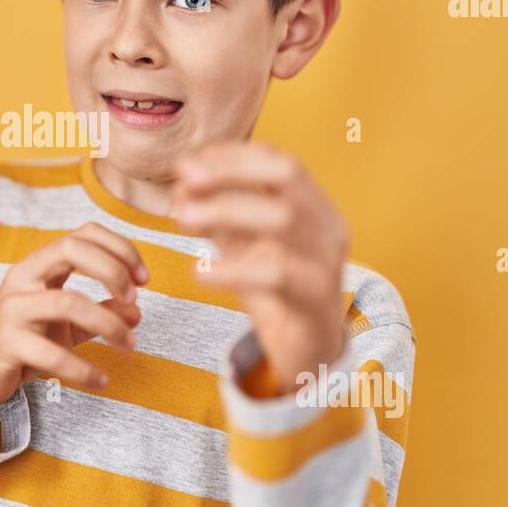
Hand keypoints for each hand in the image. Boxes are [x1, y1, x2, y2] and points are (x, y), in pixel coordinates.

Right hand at [0, 222, 147, 415]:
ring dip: (108, 322)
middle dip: (113, 270)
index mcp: (38, 265)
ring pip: (67, 302)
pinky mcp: (7, 343)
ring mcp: (13, 309)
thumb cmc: (23, 339)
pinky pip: (52, 353)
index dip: (120, 248)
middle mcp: (23, 278)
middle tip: (136, 298)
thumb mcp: (65, 322)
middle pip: (72, 249)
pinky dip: (83, 368)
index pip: (83, 234)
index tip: (144, 278)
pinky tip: (101, 380)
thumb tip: (137, 311)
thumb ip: (99, 311)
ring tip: (128, 344)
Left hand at [173, 141, 350, 395]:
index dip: (231, 154)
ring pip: (283, 219)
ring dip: (227, 210)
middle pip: (288, 174)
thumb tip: (181, 185)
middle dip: (233, 168)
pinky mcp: (316, 299)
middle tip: (185, 177)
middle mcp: (326, 226)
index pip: (277, 160)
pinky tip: (200, 272)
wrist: (310, 352)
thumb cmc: (276, 290)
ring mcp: (326, 261)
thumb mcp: (244, 246)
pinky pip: (278, 275)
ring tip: (182, 218)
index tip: (187, 163)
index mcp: (315, 206)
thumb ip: (218, 216)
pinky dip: (233, 269)